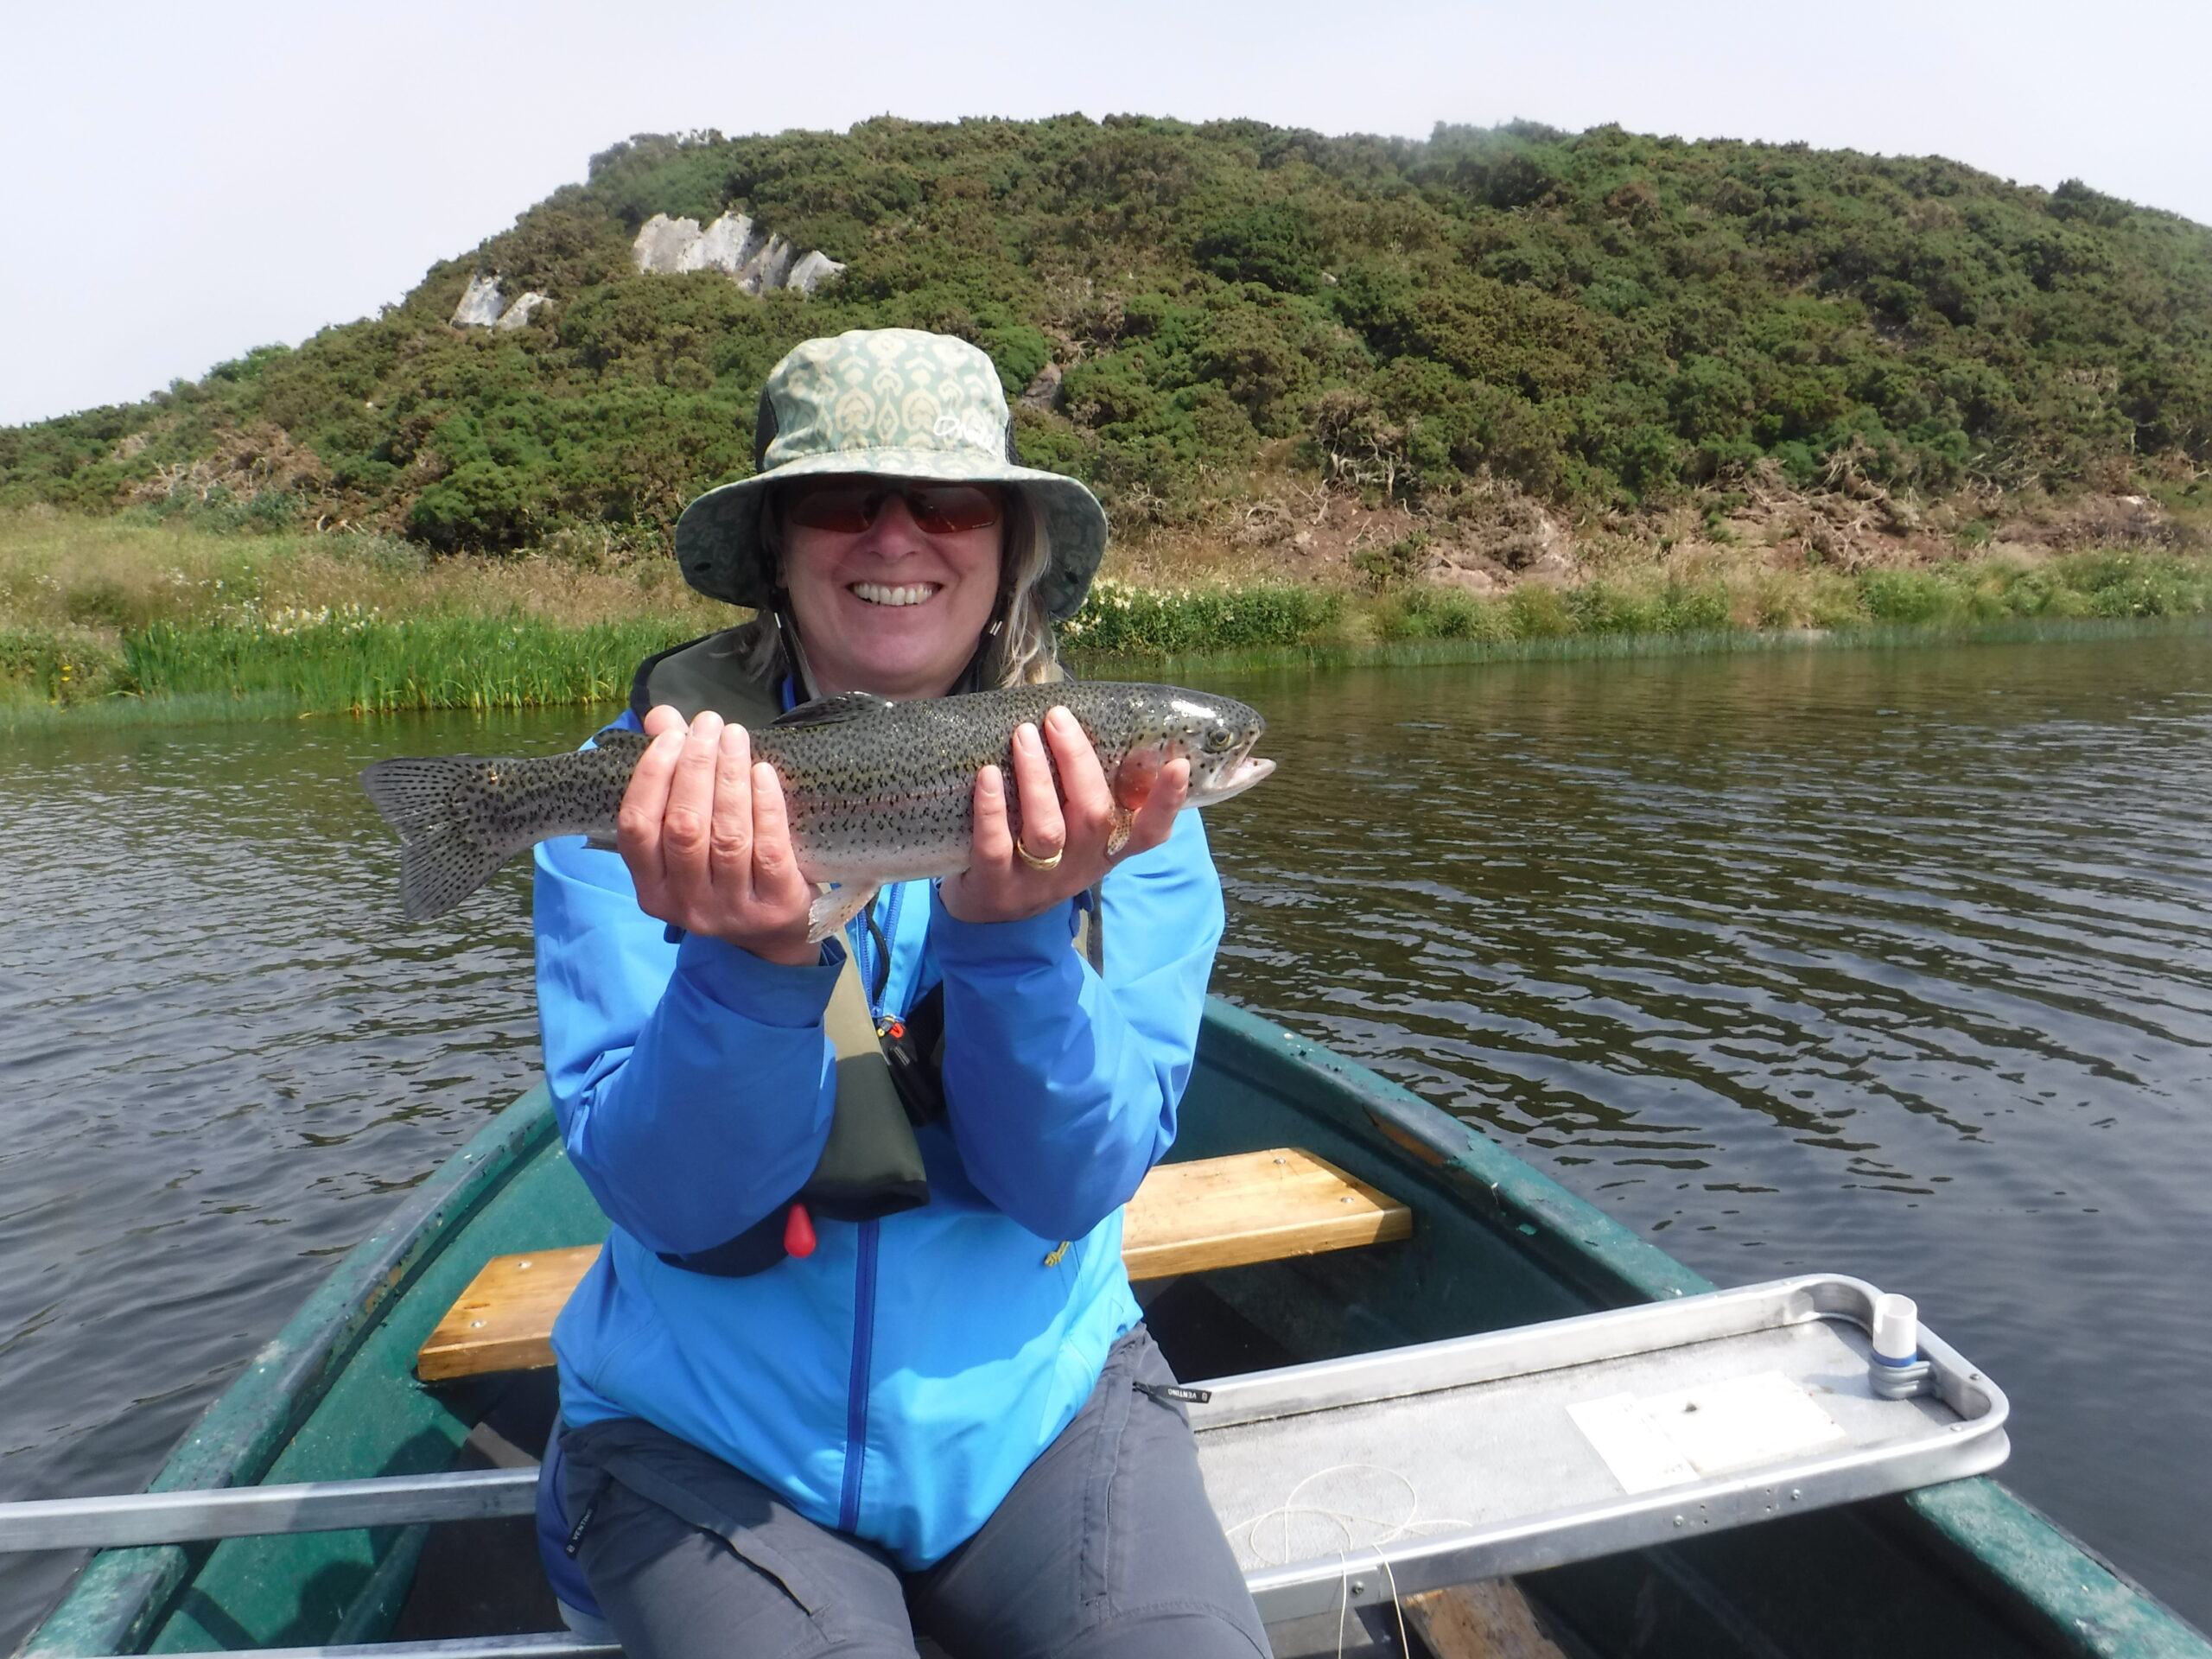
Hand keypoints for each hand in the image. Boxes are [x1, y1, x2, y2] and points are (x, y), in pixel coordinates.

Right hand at [617, 705, 816, 965]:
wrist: (776, 931)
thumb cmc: (724, 870)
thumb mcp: (690, 832)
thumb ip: (672, 774)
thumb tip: (662, 716)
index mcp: (650, 886)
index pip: (636, 826)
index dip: (652, 775)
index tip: (674, 735)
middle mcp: (684, 904)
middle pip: (684, 827)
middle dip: (696, 767)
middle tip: (711, 724)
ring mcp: (730, 910)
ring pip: (726, 836)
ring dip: (730, 778)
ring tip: (736, 737)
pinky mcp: (775, 906)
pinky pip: (769, 849)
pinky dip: (765, 805)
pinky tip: (764, 772)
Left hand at [939, 705, 1189, 926]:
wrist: (991, 915)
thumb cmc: (1038, 853)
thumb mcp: (1076, 834)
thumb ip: (1088, 793)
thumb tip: (1086, 724)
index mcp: (1107, 850)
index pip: (1149, 832)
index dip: (1167, 802)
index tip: (1179, 764)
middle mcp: (1080, 866)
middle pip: (1092, 815)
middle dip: (1077, 761)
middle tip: (1057, 718)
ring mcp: (1038, 880)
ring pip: (1047, 829)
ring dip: (1036, 777)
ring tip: (1023, 734)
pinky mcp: (996, 886)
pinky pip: (996, 846)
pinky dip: (993, 809)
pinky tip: (987, 775)